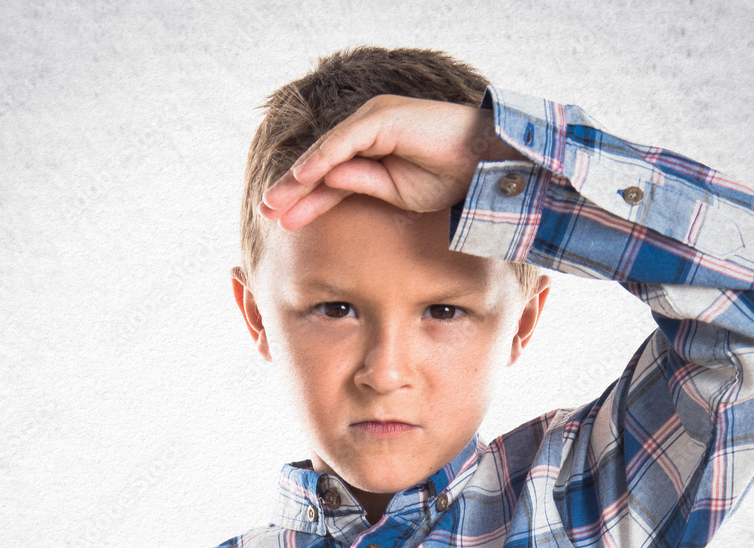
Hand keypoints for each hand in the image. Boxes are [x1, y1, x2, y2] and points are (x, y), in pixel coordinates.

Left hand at [259, 95, 515, 229]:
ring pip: (326, 154)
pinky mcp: (382, 118)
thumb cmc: (451, 178)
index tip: (284, 223)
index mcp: (372, 155)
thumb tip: (329, 187)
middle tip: (266, 211)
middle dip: (293, 189)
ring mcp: (373, 122)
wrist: (487, 161)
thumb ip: (365, 187)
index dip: (306, 200)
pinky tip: (303, 178)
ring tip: (275, 200)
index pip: (330, 180)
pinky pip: (344, 143)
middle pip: (321, 165)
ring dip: (299, 178)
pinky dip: (322, 160)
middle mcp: (367, 133)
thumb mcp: (399, 194)